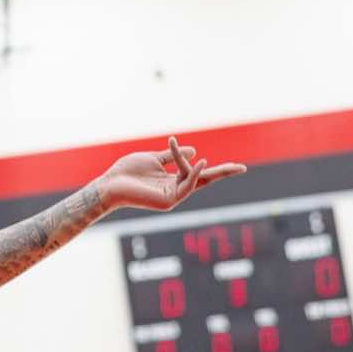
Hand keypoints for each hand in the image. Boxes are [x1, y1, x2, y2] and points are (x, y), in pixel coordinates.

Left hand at [99, 136, 246, 211]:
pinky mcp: (168, 201)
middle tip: (242, 168)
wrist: (109, 183)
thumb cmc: (127, 171)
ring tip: (216, 162)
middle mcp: (175, 189)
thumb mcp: (153, 158)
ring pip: (193, 178)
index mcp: (173, 180)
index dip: (215, 168)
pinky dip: (194, 174)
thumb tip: (195, 150)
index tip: (235, 164)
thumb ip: (173, 156)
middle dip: (223, 173)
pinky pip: (186, 186)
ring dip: (197, 166)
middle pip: (203, 180)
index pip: (198, 174)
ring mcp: (173, 197)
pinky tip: (201, 163)